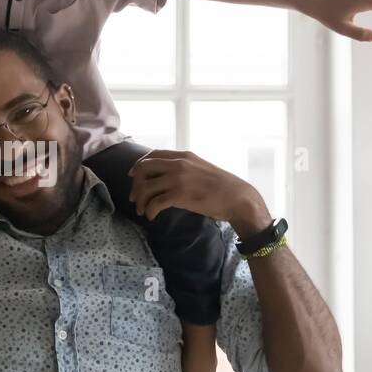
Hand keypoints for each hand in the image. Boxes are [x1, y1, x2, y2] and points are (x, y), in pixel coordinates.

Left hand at [127, 149, 270, 235]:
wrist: (238, 198)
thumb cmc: (222, 186)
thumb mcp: (201, 168)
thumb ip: (185, 168)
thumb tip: (168, 176)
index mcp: (184, 156)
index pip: (152, 155)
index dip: (139, 165)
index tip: (133, 176)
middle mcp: (178, 164)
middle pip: (144, 169)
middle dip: (135, 185)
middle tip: (135, 198)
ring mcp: (178, 179)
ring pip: (146, 188)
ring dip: (140, 201)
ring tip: (142, 211)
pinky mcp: (180, 196)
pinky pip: (155, 203)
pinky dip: (149, 211)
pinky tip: (151, 216)